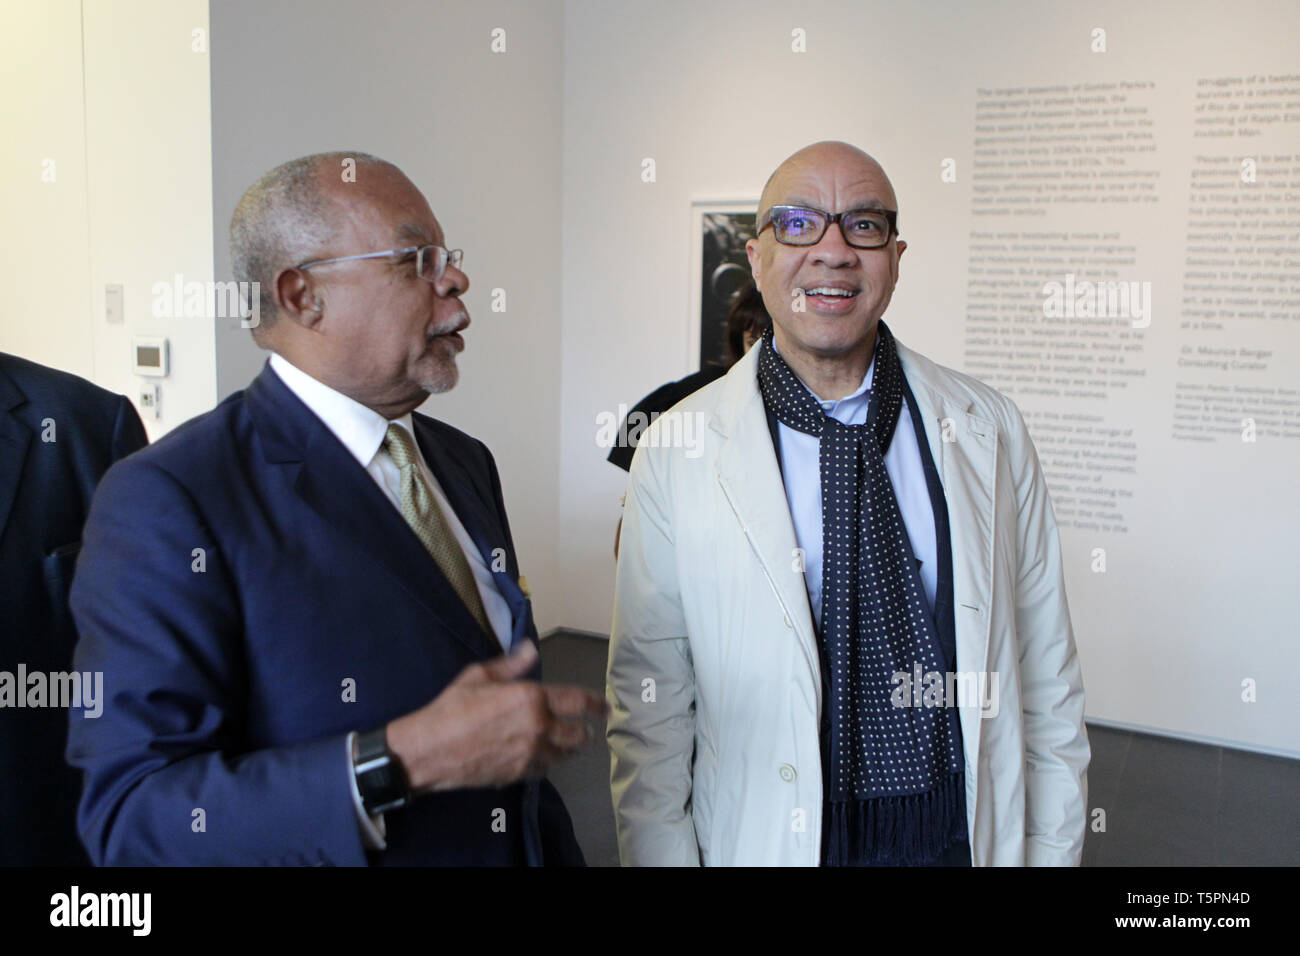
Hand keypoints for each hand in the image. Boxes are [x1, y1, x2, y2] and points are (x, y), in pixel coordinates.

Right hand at [386, 640, 607, 792]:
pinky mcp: (518, 775)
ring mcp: (529, 755)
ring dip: (569, 749)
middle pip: (577, 735)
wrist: (430, 749)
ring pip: (563, 755)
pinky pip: (544, 769)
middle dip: (586, 732)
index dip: (595, 704)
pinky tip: (542, 756)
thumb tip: (531, 648)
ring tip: (570, 744)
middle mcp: (538, 728)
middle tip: (588, 730)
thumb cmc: (452, 707)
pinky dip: (547, 762)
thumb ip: (511, 664)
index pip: (577, 701)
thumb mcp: (479, 675)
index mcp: (531, 699)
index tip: (604, 708)